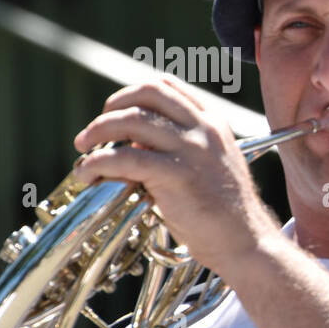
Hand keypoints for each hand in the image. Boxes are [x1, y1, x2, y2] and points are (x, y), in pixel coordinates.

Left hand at [72, 80, 281, 275]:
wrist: (244, 241)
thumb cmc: (224, 212)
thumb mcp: (207, 166)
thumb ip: (177, 147)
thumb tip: (134, 141)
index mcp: (213, 123)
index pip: (168, 86)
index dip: (133, 94)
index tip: (117, 112)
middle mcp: (204, 129)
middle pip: (148, 93)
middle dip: (112, 106)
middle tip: (95, 130)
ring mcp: (192, 149)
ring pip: (131, 119)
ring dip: (97, 131)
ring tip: (84, 149)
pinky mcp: (177, 174)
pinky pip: (126, 157)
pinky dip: (98, 162)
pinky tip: (89, 173)